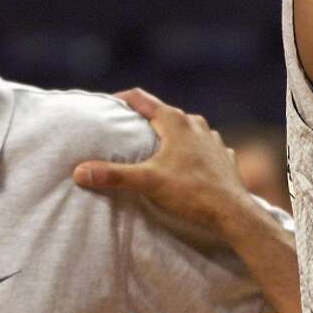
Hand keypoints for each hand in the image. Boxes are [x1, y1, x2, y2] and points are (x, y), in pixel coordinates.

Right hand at [73, 88, 253, 236]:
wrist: (233, 213)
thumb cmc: (191, 193)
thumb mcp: (148, 182)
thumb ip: (113, 175)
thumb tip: (79, 171)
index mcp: (176, 122)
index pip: (142, 98)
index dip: (121, 99)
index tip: (106, 103)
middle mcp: (196, 124)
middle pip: (164, 113)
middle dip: (145, 119)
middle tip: (126, 128)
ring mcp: (212, 140)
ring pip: (186, 129)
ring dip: (169, 134)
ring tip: (155, 147)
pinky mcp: (223, 157)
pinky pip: (202, 147)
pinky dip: (189, 151)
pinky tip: (185, 163)